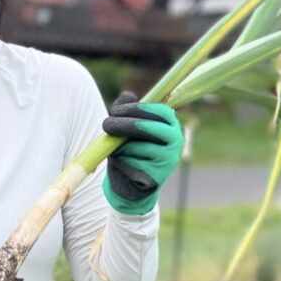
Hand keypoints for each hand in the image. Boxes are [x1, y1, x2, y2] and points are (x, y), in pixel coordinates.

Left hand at [102, 91, 183, 214]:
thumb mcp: (127, 127)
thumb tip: (127, 96)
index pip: (159, 111)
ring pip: (138, 147)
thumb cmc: (129, 149)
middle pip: (148, 127)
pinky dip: (121, 163)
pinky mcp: (158, 177)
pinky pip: (133, 164)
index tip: (115, 110)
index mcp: (170, 124)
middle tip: (105, 125)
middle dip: (123, 124)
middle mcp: (175, 141)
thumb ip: (127, 110)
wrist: (130, 184)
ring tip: (116, 150)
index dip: (136, 109)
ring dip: (120, 147)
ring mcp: (169, 160)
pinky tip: (121, 165)